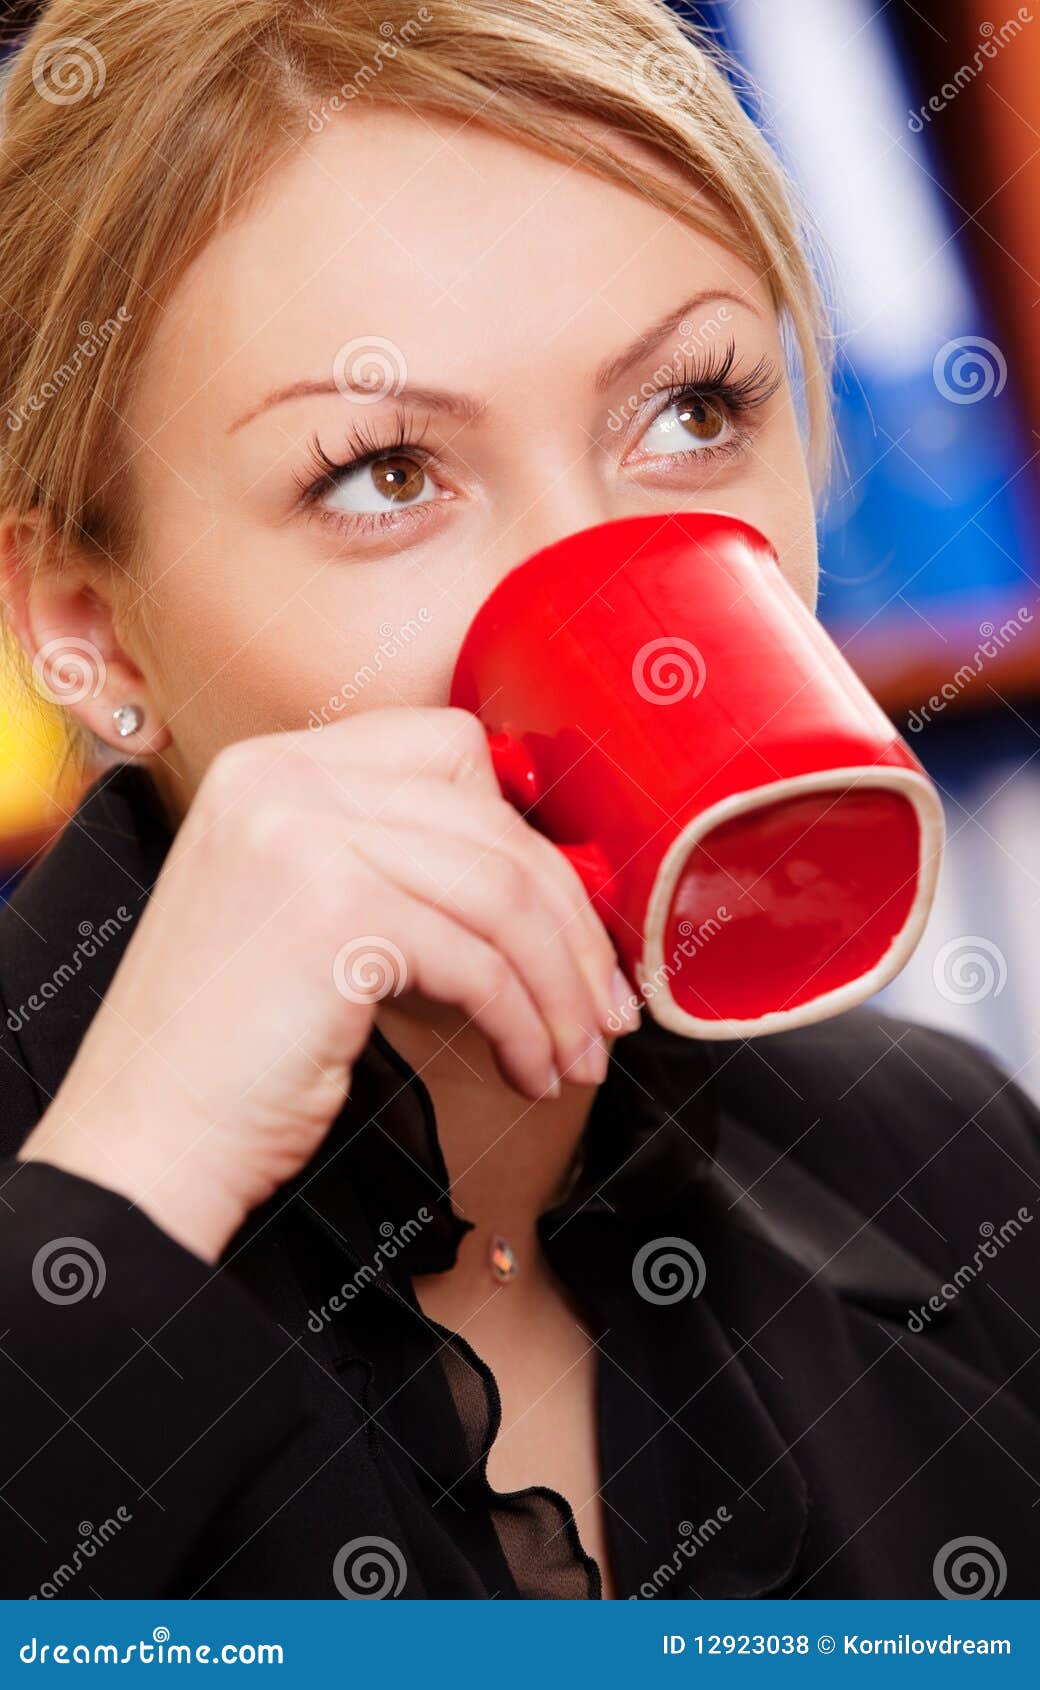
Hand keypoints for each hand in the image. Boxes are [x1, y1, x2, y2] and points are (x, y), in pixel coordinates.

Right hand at [19, 709, 636, 1261]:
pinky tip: (528, 1070)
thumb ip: (393, 865)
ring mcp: (303, 836)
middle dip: (569, 925)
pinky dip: (524, 1024)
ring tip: (576, 1054)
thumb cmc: (230, 1049)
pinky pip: (479, 961)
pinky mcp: (335, 913)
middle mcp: (282, 779)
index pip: (450, 754)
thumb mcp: (306, 913)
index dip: (526, 840)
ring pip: (500, 893)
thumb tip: (545, 886)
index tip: (565, 921)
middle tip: (604, 1008)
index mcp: (273, 765)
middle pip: (490, 824)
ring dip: (560, 988)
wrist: (146, 1139)